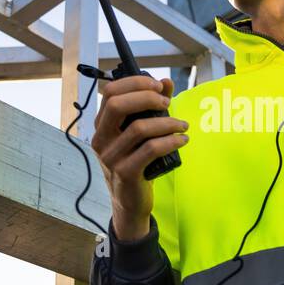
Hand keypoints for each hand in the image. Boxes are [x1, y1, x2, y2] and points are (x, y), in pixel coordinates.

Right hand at [89, 75, 188, 241]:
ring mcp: (111, 157)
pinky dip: (170, 141)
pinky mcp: (125, 173)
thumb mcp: (140, 135)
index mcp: (101, 126)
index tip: (158, 85)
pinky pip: (150, 150)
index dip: (135, 83)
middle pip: (117, 105)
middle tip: (167, 102)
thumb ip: (152, 107)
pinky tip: (182, 140)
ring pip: (139, 128)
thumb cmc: (135, 163)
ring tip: (182, 126)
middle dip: (147, 97)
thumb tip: (166, 82)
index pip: (110, 92)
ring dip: (166, 123)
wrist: (129, 202)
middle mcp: (101, 140)